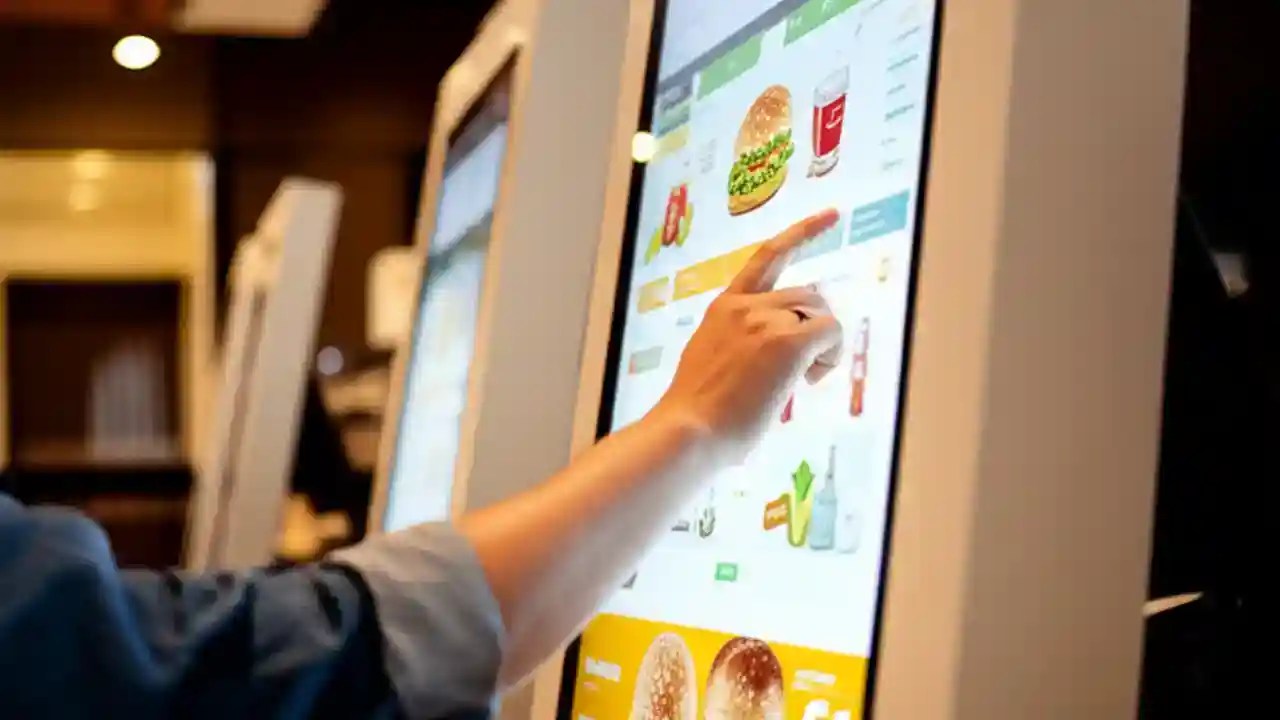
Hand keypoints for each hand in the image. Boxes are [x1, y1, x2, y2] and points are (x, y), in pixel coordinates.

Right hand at [651, 209, 843, 461]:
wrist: (688, 432)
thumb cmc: (697, 415)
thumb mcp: (712, 364)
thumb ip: (739, 348)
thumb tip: (770, 363)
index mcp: (724, 308)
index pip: (767, 257)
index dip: (802, 233)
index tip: (830, 216)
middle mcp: (745, 306)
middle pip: (807, 295)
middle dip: (814, 328)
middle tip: (802, 373)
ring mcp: (765, 321)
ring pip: (821, 314)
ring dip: (821, 346)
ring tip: (801, 381)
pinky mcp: (787, 343)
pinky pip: (831, 333)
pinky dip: (830, 356)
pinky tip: (807, 381)